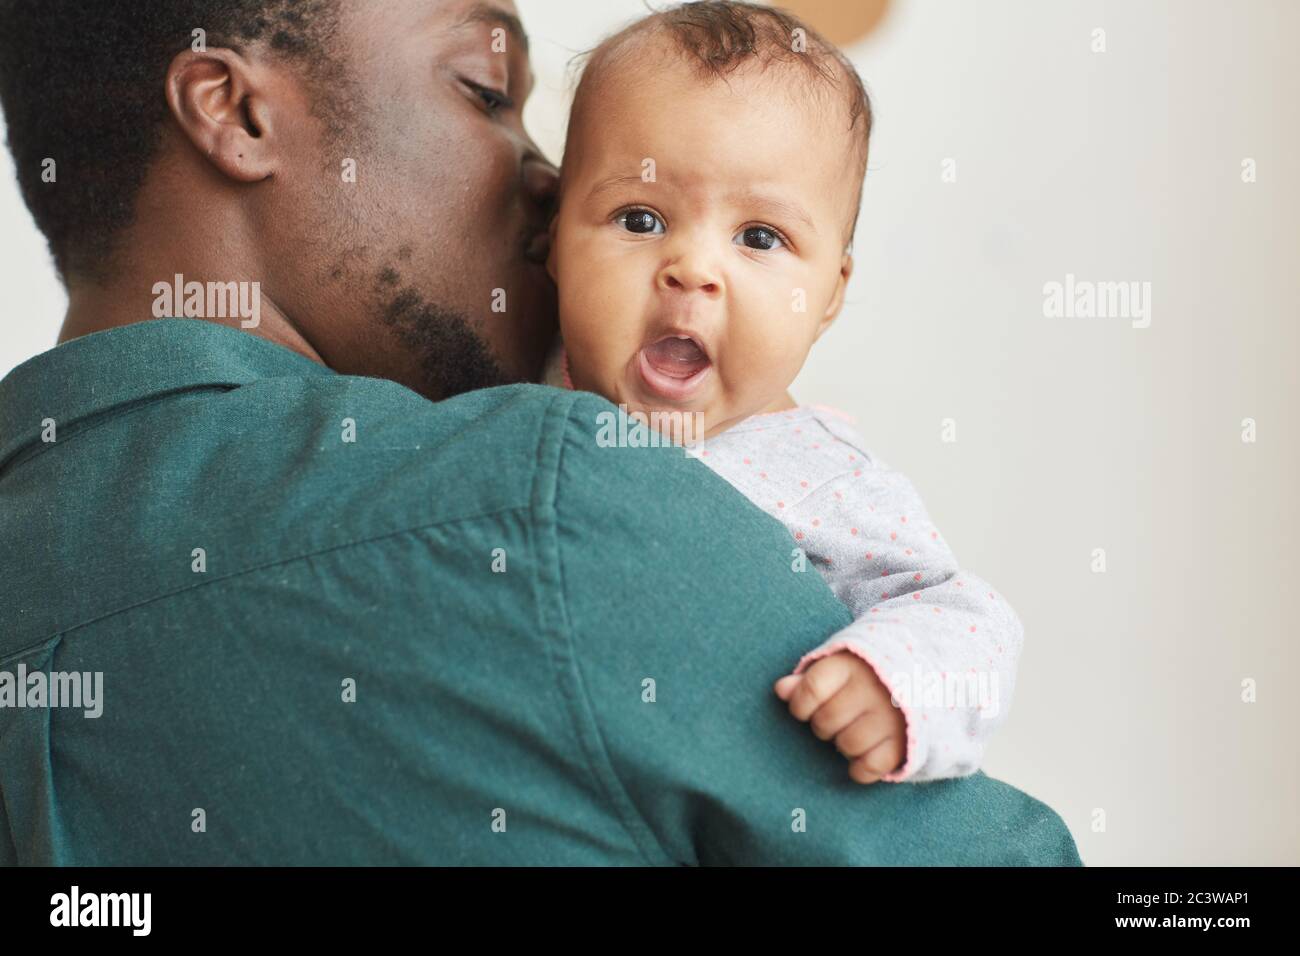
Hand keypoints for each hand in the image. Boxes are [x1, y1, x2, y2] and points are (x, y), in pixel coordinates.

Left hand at [774, 651, 906, 783]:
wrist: (924, 677)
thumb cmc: (869, 673)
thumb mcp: (840, 666)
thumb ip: (808, 678)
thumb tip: (780, 689)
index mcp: (853, 665)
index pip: (812, 689)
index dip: (800, 705)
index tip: (804, 708)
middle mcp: (873, 689)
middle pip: (826, 721)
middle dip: (823, 725)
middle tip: (836, 718)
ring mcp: (892, 716)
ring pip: (848, 745)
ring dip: (843, 745)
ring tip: (852, 732)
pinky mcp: (906, 742)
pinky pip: (872, 766)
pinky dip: (862, 769)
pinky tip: (863, 758)